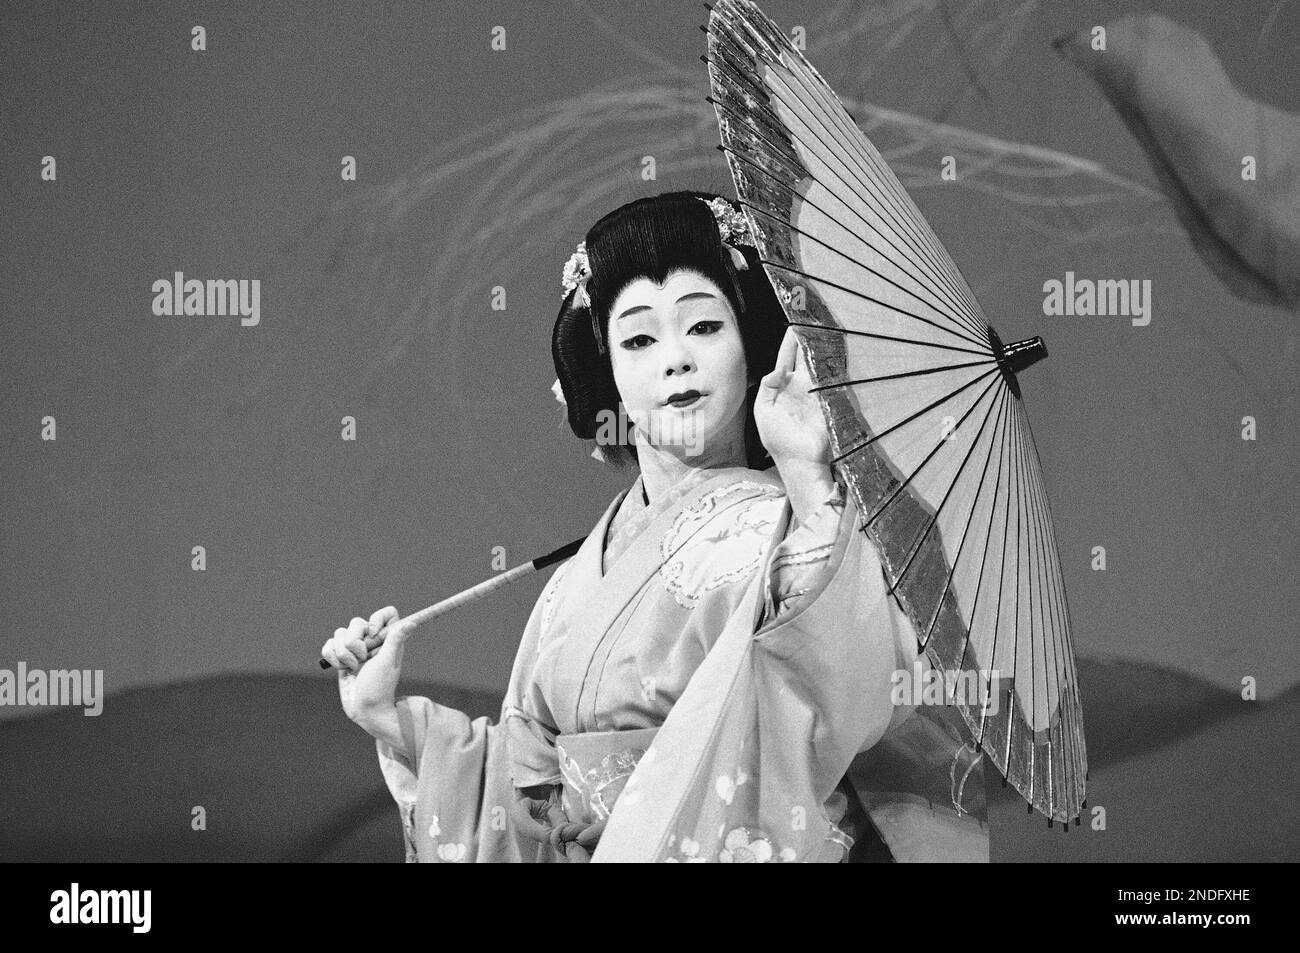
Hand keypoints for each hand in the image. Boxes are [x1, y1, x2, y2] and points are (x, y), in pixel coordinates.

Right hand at [321, 606, 410, 742]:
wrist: (364, 710)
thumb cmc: (380, 687)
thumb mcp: (387, 662)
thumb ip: (395, 640)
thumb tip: (413, 623)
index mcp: (388, 639)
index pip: (386, 614)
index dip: (377, 618)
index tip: (373, 633)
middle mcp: (372, 641)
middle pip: (356, 622)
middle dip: (354, 642)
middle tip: (362, 660)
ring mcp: (355, 649)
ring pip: (339, 633)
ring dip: (343, 654)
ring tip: (354, 668)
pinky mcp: (341, 657)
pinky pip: (329, 645)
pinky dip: (333, 658)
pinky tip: (343, 670)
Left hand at [754, 327, 830, 466]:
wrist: (799, 461)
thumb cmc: (778, 440)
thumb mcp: (762, 411)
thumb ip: (767, 387)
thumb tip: (780, 370)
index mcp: (784, 387)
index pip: (788, 357)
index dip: (790, 341)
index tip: (794, 323)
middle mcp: (802, 385)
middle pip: (806, 354)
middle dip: (809, 336)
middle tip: (812, 316)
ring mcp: (818, 390)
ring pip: (821, 361)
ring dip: (822, 345)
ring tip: (823, 324)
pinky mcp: (831, 397)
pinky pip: (832, 376)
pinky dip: (834, 362)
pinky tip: (834, 347)